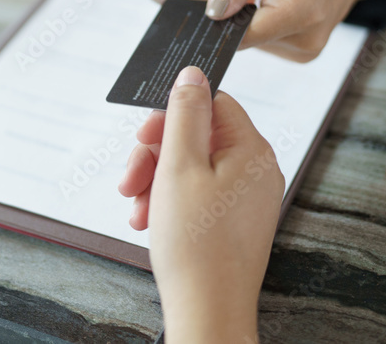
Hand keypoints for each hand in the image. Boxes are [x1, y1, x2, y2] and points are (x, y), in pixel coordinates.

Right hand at [118, 66, 284, 341]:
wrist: (208, 313)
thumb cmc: (196, 246)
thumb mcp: (179, 167)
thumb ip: (185, 114)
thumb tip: (194, 72)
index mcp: (252, 151)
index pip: (213, 103)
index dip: (173, 115)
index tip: (143, 135)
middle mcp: (255, 171)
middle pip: (198, 137)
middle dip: (156, 154)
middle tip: (130, 177)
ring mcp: (246, 199)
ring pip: (193, 168)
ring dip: (156, 181)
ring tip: (135, 207)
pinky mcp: (234, 223)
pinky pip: (198, 195)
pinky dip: (169, 202)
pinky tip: (147, 221)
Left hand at [153, 0, 385, 61]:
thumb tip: (210, 12)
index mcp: (304, 12)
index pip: (241, 33)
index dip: (203, 23)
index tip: (167, 3)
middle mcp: (305, 42)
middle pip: (237, 35)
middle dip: (204, 9)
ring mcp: (302, 51)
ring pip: (242, 36)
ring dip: (219, 10)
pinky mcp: (296, 51)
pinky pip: (254, 36)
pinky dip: (237, 15)